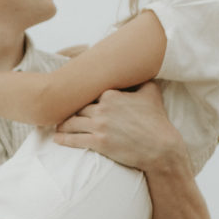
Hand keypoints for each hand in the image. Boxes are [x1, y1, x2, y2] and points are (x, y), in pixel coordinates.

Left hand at [51, 82, 188, 175]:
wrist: (161, 147)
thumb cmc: (157, 121)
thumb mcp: (151, 94)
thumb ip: (140, 81)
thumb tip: (137, 71)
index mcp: (111, 94)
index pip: (88, 93)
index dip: (79, 96)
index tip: (71, 96)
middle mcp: (103, 108)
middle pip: (77, 108)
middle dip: (68, 111)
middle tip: (58, 112)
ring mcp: (99, 126)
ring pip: (72, 123)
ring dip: (62, 125)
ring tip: (57, 126)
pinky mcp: (99, 143)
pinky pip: (75, 140)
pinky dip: (63, 139)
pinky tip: (57, 138)